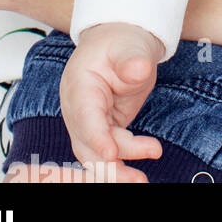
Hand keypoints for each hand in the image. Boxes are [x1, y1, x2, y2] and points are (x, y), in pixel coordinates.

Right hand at [59, 22, 166, 181]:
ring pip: (95, 153)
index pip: (84, 116)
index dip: (96, 136)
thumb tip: (138, 68)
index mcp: (79, 85)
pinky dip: (123, 160)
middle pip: (86, 143)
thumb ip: (132, 59)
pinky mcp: (102, 129)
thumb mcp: (130, 45)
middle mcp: (78, 108)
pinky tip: (142, 164)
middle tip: (136, 178)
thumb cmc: (121, 42)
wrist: (122, 42)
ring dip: (117, 169)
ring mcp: (88, 121)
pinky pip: (108, 150)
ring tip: (141, 179)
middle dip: (108, 165)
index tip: (111, 153)